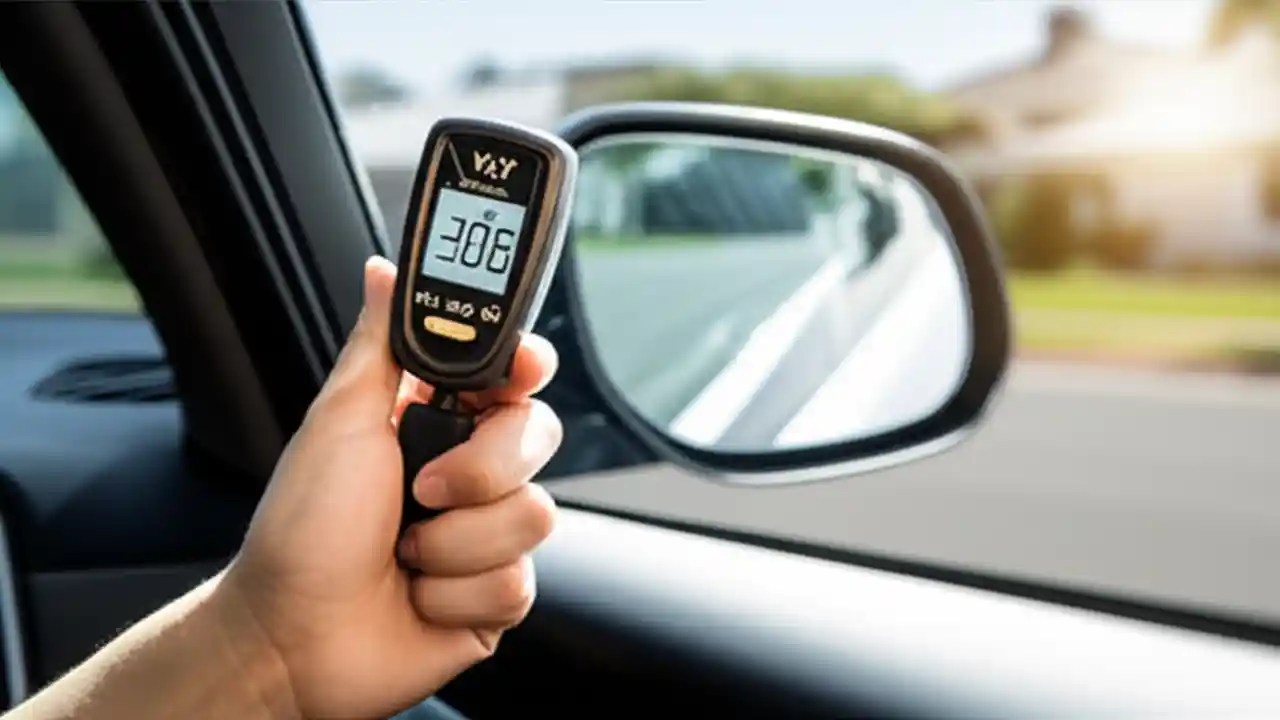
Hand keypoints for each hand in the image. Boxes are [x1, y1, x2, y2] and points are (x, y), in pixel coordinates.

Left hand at [216, 256, 560, 718]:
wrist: (292, 636)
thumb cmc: (303, 527)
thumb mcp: (340, 420)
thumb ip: (380, 343)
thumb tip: (384, 271)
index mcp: (439, 420)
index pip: (513, 375)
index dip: (526, 366)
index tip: (520, 368)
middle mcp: (473, 474)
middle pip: (539, 436)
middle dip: (479, 468)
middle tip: (420, 487)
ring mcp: (488, 534)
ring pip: (534, 514)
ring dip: (454, 541)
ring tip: (405, 550)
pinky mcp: (498, 595)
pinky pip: (517, 580)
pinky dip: (454, 591)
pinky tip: (417, 594)